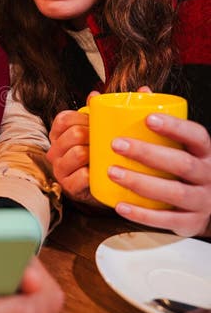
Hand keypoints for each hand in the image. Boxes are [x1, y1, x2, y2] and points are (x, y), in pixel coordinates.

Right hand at [47, 108, 97, 205]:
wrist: (102, 187)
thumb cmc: (97, 156)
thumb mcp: (96, 133)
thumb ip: (99, 113)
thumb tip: (103, 93)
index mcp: (58, 135)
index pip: (64, 119)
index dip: (84, 119)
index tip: (97, 125)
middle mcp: (54, 151)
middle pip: (74, 134)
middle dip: (93, 136)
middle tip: (106, 141)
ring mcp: (59, 170)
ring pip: (78, 153)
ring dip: (95, 155)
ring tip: (104, 157)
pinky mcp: (69, 187)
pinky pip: (83, 176)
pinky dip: (95, 174)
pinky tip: (101, 173)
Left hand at [108, 113, 210, 236]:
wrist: (207, 206)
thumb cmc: (186, 168)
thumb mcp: (182, 146)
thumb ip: (164, 121)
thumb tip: (142, 90)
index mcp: (205, 152)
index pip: (196, 135)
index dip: (174, 126)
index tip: (148, 118)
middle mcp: (208, 175)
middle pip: (182, 164)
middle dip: (147, 153)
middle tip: (116, 144)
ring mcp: (202, 200)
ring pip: (174, 192)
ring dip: (140, 182)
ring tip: (112, 171)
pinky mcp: (191, 222)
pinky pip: (167, 220)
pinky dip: (143, 214)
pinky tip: (120, 205)